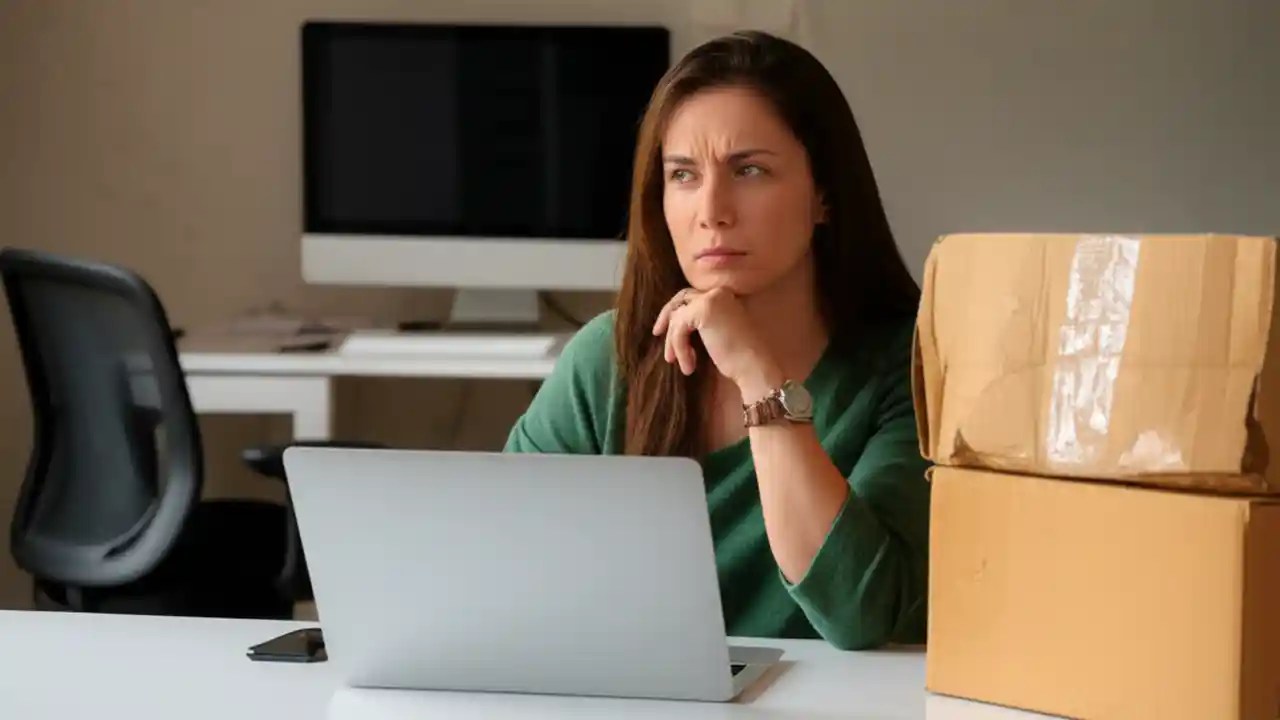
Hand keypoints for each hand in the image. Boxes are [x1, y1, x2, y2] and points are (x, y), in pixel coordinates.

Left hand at [651, 287, 782, 393]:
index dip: (676, 310)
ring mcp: (711, 298)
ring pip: (678, 317)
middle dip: (667, 317)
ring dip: (674, 342)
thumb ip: (699, 321)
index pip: (691, 296)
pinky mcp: (704, 310)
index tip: (664, 329)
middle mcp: (718, 291)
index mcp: (724, 295)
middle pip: (681, 299)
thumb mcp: (715, 333)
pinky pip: (679, 329)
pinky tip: (689, 366)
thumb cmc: (737, 358)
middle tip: (657, 334)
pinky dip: (680, 348)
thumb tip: (671, 320)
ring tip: (683, 365)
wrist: (754, 368)